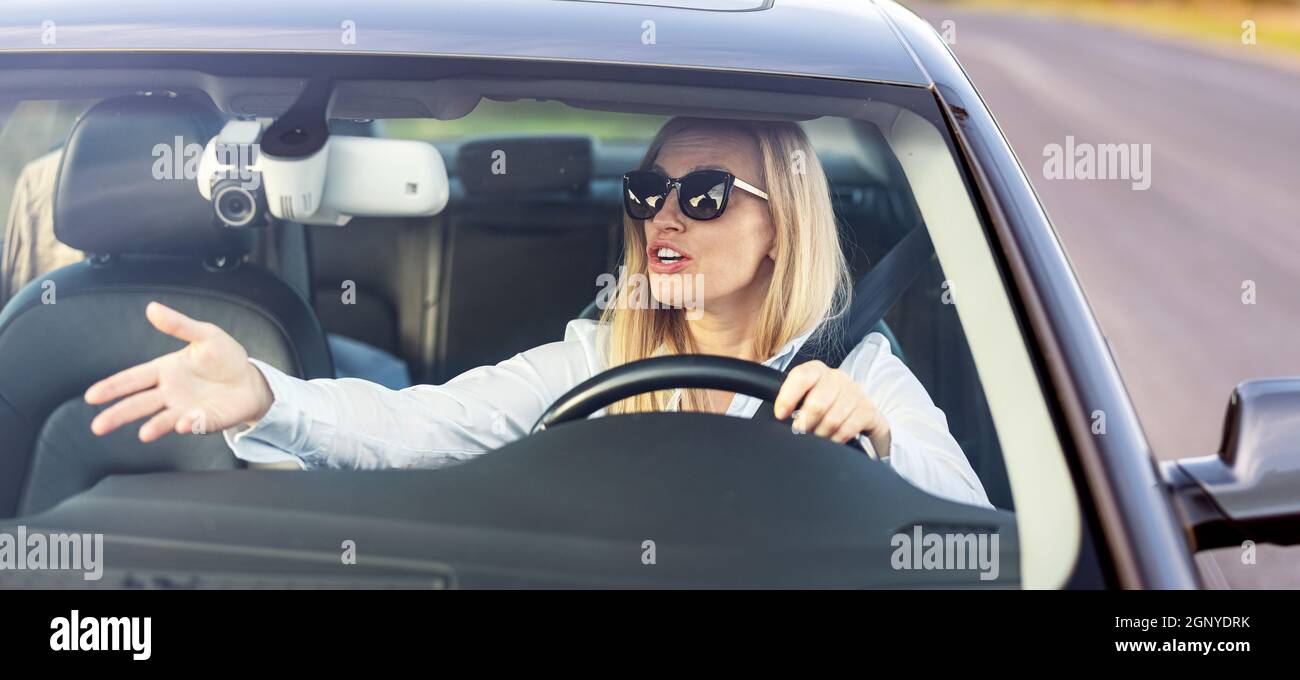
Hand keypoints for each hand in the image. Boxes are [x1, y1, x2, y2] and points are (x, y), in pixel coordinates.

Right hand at [84, 301, 273, 441]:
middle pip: (139, 404)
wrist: (251, 379)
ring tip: (144, 433)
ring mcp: (186, 409)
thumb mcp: (205, 335)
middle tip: (98, 426)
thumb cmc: (224, 357)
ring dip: (154, 426)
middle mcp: (170, 393)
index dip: (113, 387)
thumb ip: (179, 325)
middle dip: (119, 414)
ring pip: (163, 419)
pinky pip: (195, 424)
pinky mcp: (206, 420)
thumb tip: (152, 308)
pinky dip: (189, 424)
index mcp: (165, 371)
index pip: (133, 379)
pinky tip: (184, 423)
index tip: (92, 396)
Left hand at [773, 360, 890, 455]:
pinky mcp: (867, 410)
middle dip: (804, 424)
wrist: (856, 410)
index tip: (780, 415)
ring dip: (820, 434)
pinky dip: (835, 439)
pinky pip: (847, 429)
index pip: (801, 377)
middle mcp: (837, 378)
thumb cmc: (823, 403)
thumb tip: (778, 416)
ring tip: (815, 437)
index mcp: (817, 370)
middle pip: (817, 404)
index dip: (788, 397)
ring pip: (832, 420)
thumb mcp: (804, 396)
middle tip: (799, 432)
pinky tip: (830, 440)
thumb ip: (790, 401)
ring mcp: (854, 393)